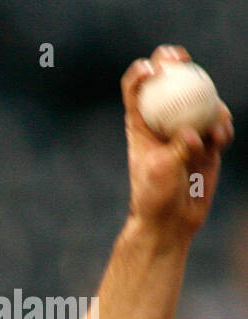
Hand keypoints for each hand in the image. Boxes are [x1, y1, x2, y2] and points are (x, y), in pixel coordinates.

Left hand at [123, 45, 232, 240]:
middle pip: (170, 82)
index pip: (135, 90)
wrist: (171, 220)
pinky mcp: (208, 142)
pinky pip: (219, 124)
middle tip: (182, 58)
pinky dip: (222, 127)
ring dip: (208, 104)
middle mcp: (163, 122)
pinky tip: (220, 138)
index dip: (141, 72)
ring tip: (211, 130)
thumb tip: (193, 131)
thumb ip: (178, 147)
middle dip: (175, 62)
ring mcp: (187, 129)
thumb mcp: (160, 170)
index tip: (153, 68)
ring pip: (201, 99)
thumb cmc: (155, 196)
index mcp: (140, 125)